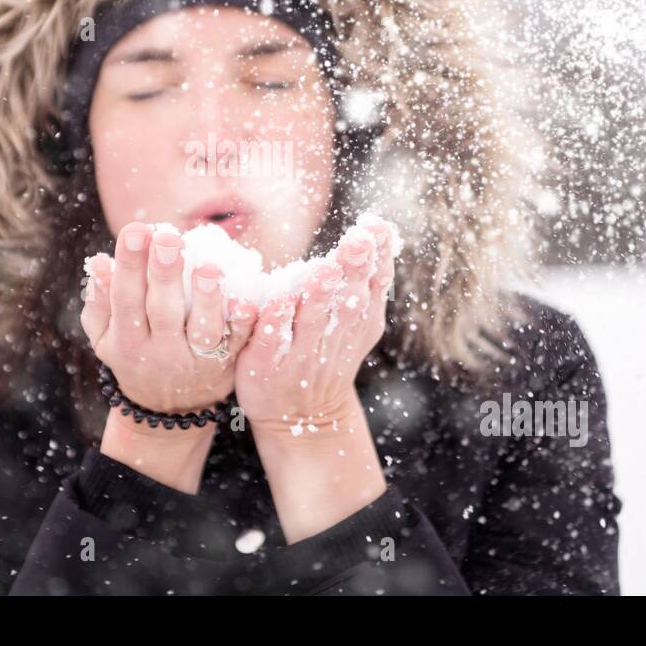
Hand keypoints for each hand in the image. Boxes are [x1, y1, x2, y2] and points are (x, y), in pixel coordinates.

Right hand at [80, 221, 258, 416]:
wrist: (169, 413)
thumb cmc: (135, 357)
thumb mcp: (106, 338)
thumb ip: (100, 302)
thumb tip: (99, 261)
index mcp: (129, 342)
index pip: (126, 299)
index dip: (130, 265)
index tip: (136, 229)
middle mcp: (161, 353)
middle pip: (163, 311)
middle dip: (165, 274)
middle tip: (169, 239)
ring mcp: (196, 361)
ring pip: (203, 330)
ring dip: (207, 299)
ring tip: (208, 267)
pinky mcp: (227, 365)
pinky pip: (238, 344)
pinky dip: (244, 324)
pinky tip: (247, 300)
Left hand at [232, 219, 394, 433]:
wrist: (302, 419)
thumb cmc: (326, 356)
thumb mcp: (354, 322)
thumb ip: (365, 281)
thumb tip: (379, 230)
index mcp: (357, 323)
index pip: (372, 285)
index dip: (377, 257)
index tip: (377, 226)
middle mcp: (333, 337)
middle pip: (346, 301)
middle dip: (353, 270)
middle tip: (357, 240)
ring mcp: (300, 354)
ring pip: (311, 321)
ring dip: (318, 295)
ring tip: (325, 268)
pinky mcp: (266, 366)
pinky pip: (270, 341)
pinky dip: (274, 322)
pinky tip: (276, 300)